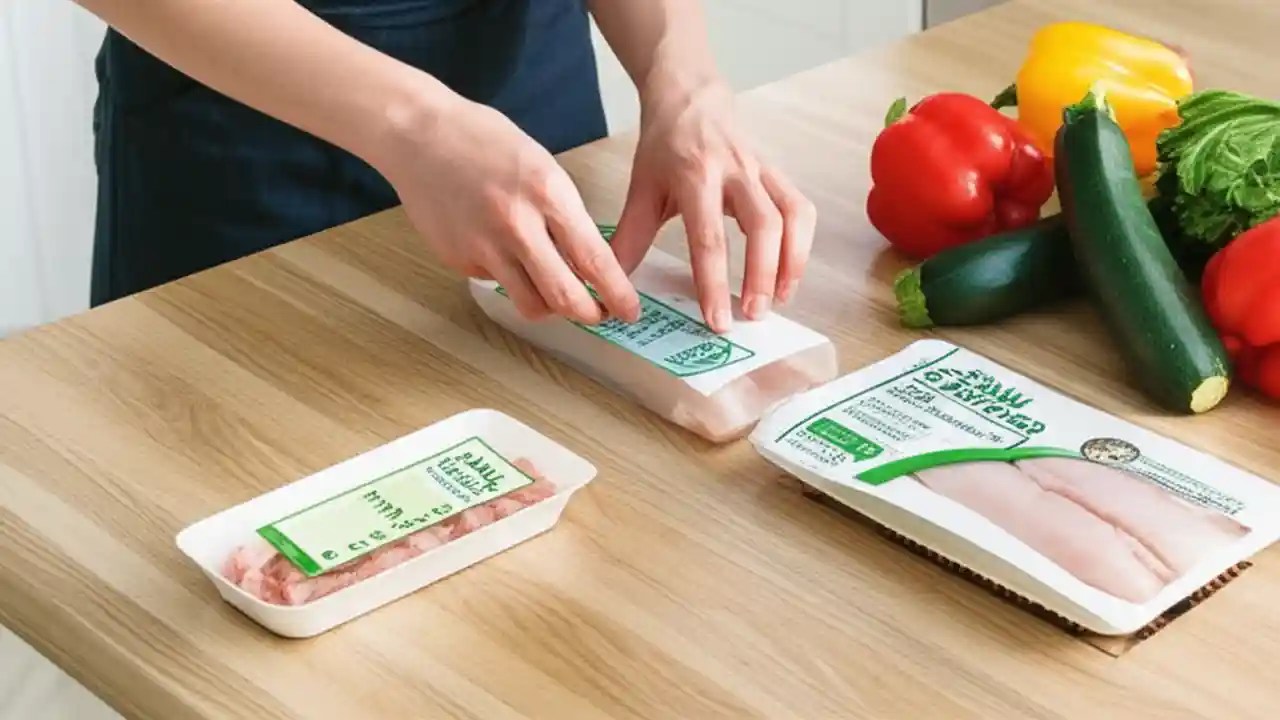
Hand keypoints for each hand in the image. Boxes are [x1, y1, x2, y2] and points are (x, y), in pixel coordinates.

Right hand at [376, 94, 640, 324]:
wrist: (419, 134)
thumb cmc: (484, 142)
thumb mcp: (542, 165)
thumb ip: (565, 214)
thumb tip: (588, 262)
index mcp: (547, 193)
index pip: (594, 260)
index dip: (617, 294)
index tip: (630, 310)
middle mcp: (517, 225)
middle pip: (564, 297)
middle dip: (589, 315)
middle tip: (598, 314)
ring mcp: (484, 246)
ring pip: (530, 304)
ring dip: (551, 308)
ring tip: (556, 293)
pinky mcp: (459, 260)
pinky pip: (497, 284)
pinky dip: (510, 279)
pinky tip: (502, 251)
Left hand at [609, 78, 816, 332]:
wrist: (690, 96)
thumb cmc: (665, 147)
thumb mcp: (640, 189)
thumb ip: (628, 240)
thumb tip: (611, 289)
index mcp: (695, 176)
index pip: (708, 237)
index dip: (714, 282)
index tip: (716, 321)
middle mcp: (735, 171)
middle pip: (762, 225)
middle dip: (762, 274)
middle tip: (753, 315)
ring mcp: (762, 170)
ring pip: (792, 215)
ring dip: (792, 261)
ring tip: (779, 299)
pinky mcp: (778, 172)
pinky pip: (802, 208)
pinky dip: (802, 243)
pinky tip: (789, 272)